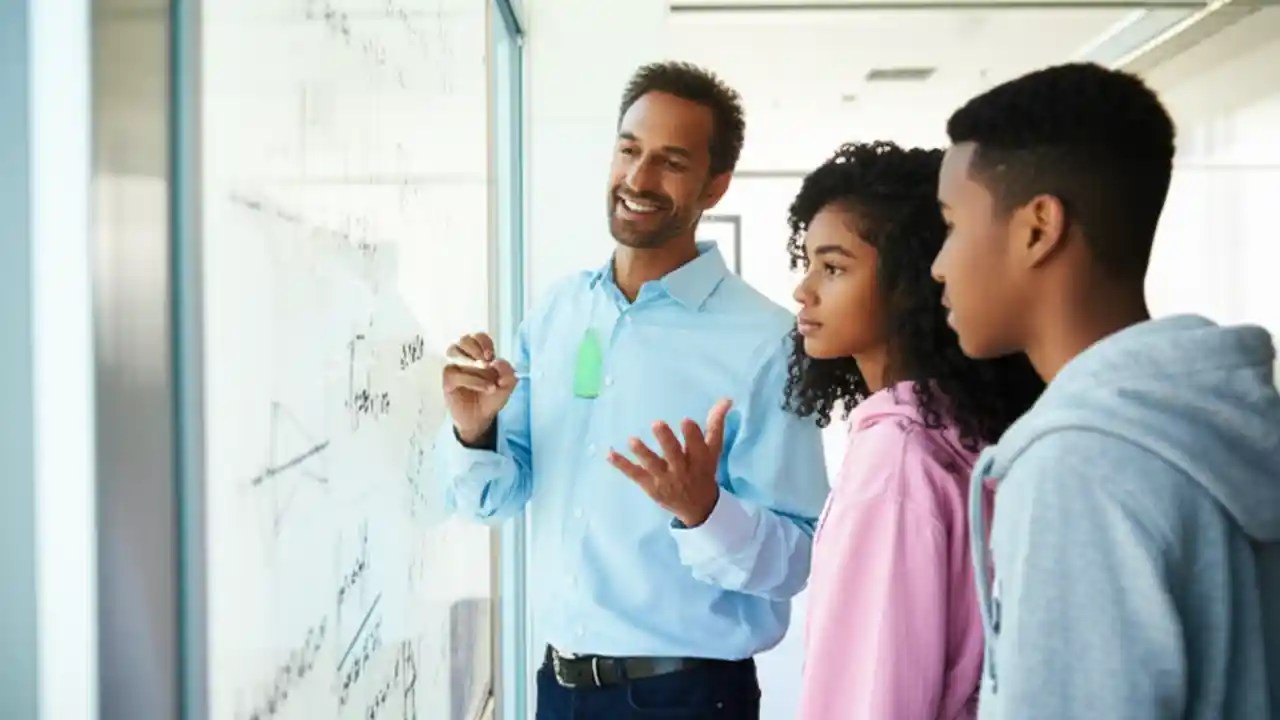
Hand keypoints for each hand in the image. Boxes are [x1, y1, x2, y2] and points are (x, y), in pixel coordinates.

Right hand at [442, 332, 517, 443]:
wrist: (481, 418)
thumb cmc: (491, 398)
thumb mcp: (507, 385)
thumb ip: (508, 372)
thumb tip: (497, 362)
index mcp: (479, 354)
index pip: (478, 337)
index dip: (483, 342)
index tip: (491, 356)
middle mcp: (465, 357)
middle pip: (464, 340)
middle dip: (477, 349)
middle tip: (488, 363)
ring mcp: (454, 368)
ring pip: (455, 353)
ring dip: (474, 364)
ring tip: (488, 377)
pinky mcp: (447, 381)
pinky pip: (455, 374)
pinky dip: (472, 380)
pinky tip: (485, 387)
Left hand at [607, 399, 732, 527]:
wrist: (698, 507)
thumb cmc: (704, 470)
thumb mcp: (713, 449)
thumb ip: (715, 424)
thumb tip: (726, 399)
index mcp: (700, 460)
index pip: (697, 446)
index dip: (692, 434)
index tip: (686, 420)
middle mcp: (682, 471)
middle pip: (674, 455)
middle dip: (666, 441)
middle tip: (657, 424)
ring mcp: (664, 480)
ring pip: (653, 466)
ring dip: (643, 453)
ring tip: (633, 441)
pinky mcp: (650, 486)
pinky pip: (634, 474)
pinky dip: (622, 465)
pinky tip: (610, 454)